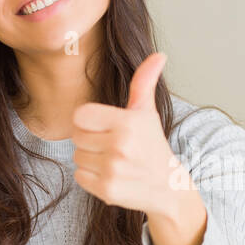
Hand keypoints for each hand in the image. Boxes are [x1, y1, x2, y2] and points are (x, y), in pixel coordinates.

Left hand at [72, 53, 184, 216]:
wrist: (168, 187)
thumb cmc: (152, 146)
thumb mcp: (147, 113)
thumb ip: (144, 82)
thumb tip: (158, 55)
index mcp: (127, 122)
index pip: (80, 116)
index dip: (89, 121)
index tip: (105, 128)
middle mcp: (120, 145)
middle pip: (76, 137)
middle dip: (90, 141)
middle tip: (112, 146)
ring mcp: (113, 169)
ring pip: (77, 157)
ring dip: (90, 160)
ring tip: (114, 162)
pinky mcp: (107, 190)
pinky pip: (80, 177)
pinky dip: (91, 178)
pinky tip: (111, 176)